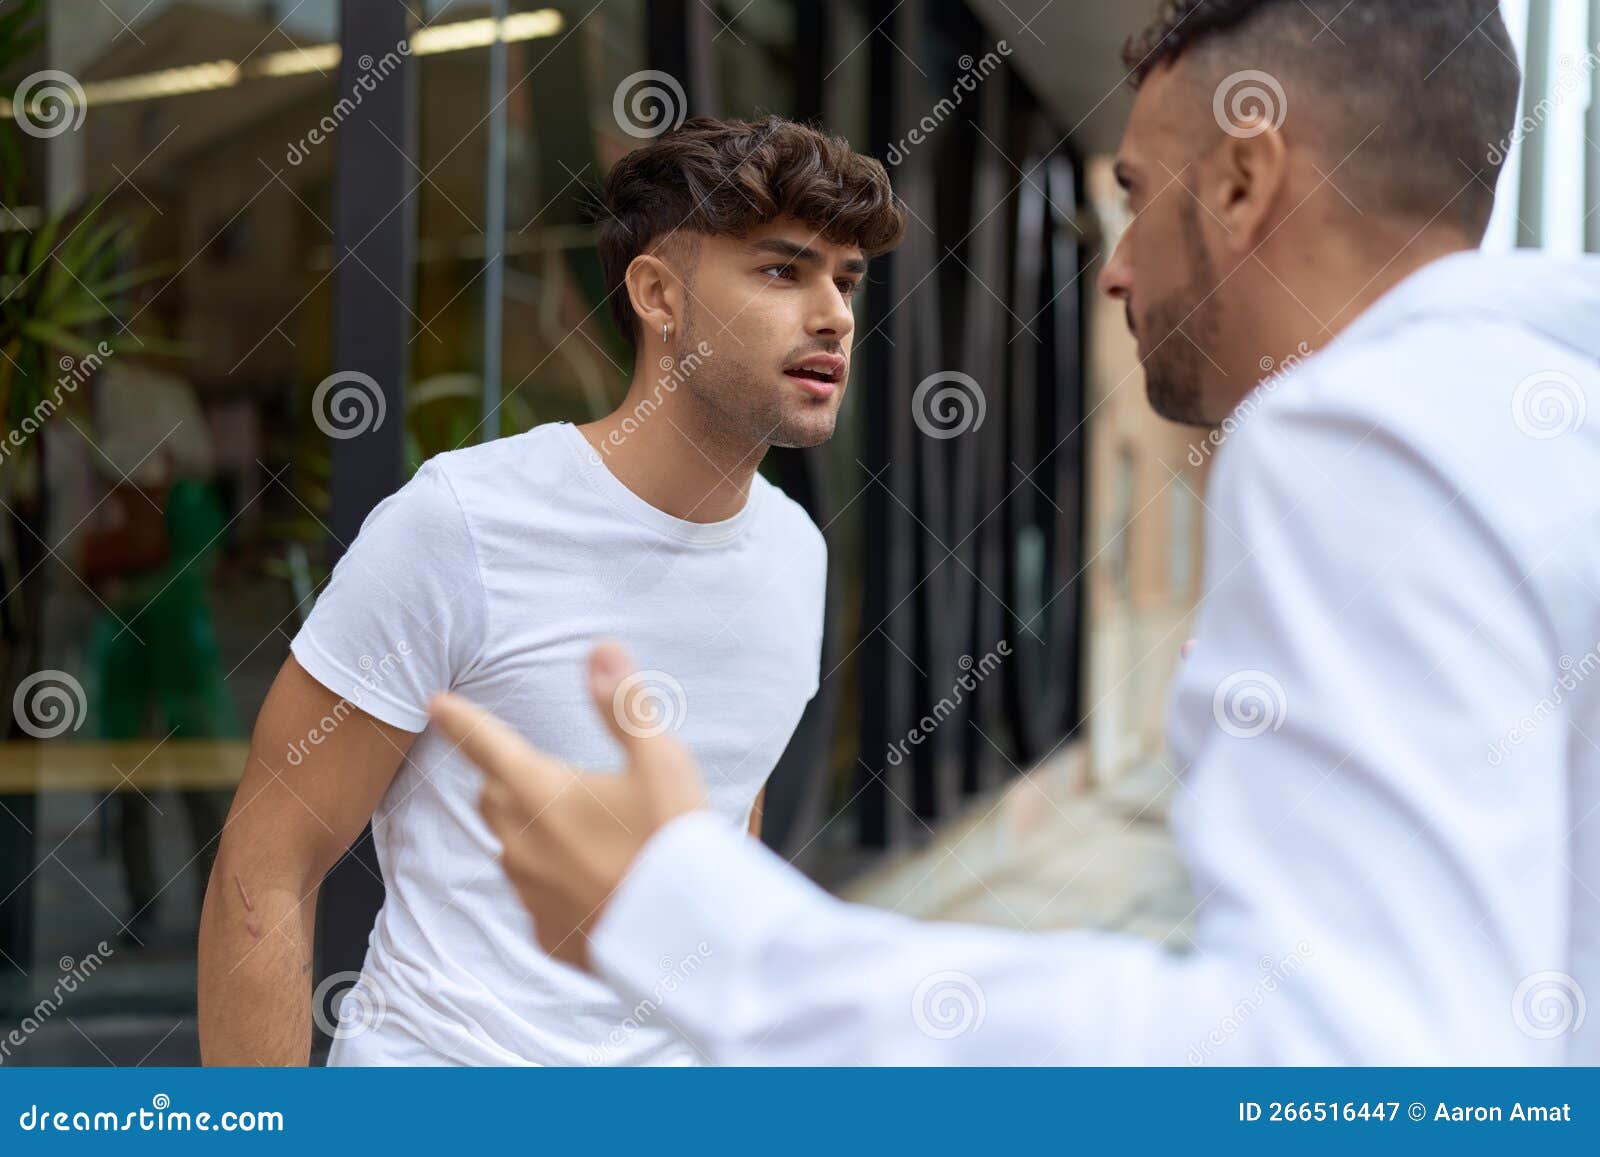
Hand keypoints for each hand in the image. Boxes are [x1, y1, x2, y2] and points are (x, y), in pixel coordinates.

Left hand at [427, 641, 706, 970]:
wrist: (688, 937)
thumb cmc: (674, 842)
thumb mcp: (660, 763)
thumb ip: (623, 705)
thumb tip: (598, 650)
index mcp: (540, 793)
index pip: (486, 744)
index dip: (461, 720)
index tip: (436, 704)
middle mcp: (520, 844)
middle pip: (494, 796)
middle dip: (508, 777)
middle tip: (551, 772)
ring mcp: (529, 893)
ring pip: (514, 847)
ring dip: (536, 831)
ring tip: (591, 832)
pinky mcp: (546, 933)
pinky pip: (536, 894)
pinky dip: (556, 878)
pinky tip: (597, 880)